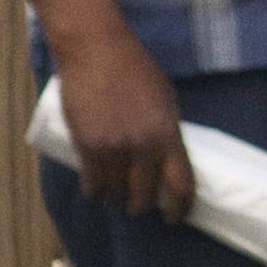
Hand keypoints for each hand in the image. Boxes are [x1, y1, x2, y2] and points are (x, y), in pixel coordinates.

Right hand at [56, 21, 193, 222]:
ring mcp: (112, 148)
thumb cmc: (134, 67)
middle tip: (140, 206)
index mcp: (167, 134)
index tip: (176, 216)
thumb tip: (165, 154)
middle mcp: (142, 147)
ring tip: (114, 197)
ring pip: (116, 191)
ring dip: (116, 199)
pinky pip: (92, 181)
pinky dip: (95, 191)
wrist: (95, 50)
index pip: (180, 184)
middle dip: (143, 206)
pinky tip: (95, 193)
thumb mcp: (165, 98)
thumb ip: (166, 129)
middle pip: (145, 194)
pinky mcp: (86, 145)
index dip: (180, 208)